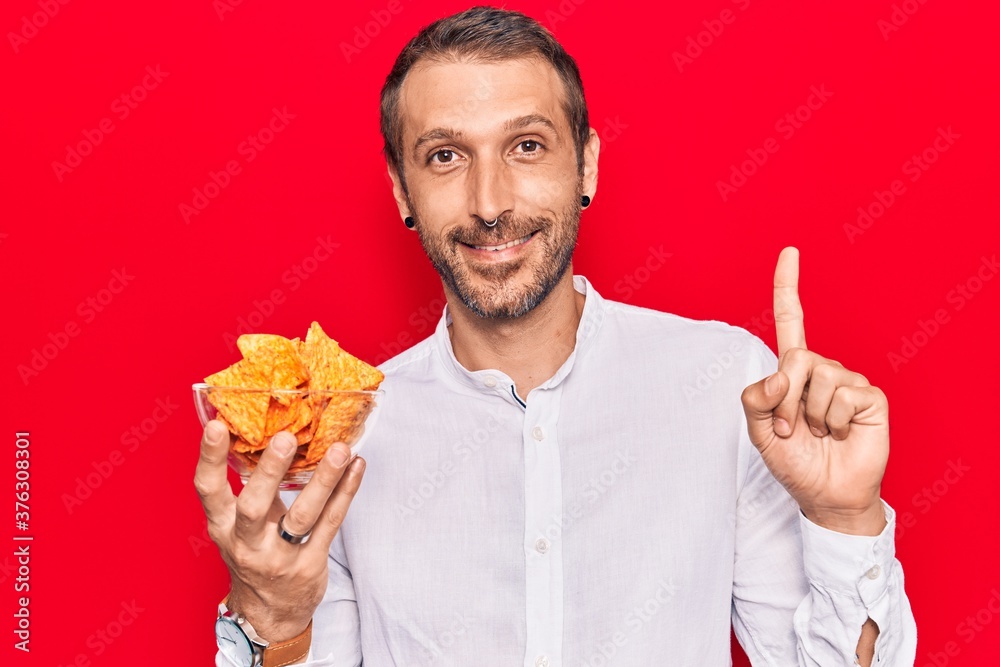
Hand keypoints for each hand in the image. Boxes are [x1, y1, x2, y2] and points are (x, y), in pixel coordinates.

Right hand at [194, 420, 365, 640]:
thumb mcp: (238, 525)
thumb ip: (249, 485)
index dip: (210, 458)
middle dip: (269, 472)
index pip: (209, 490)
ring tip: (340, 449)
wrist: (269, 614)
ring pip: (303, 515)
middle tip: (285, 438)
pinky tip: (356, 467)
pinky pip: (331, 523)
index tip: (215, 425)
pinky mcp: (311, 564)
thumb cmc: (255, 553)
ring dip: (324, 479)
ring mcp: (281, 557)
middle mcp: (247, 544)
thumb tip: (264, 430)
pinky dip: (346, 492)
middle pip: (254, 507)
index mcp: (222, 527)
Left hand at [740, 248, 887, 534]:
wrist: (824, 493)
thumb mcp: (758, 431)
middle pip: (796, 358)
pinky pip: (843, 395)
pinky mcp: (870, 397)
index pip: (791, 321)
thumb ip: (754, 399)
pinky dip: (835, 419)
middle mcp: (821, 369)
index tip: (790, 252)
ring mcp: (848, 381)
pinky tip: (841, 433)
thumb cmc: (793, 461)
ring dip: (810, 414)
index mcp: (793, 371)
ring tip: (818, 433)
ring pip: (819, 378)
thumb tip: (779, 375)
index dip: (788, 287)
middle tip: (789, 428)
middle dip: (785, 397)